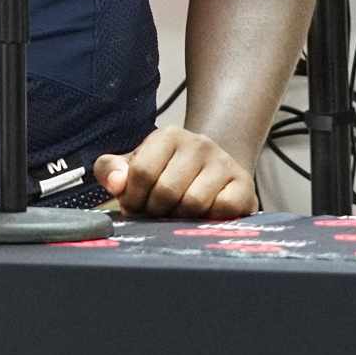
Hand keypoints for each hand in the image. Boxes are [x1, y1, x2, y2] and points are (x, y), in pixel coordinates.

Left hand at [95, 128, 255, 219]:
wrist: (212, 170)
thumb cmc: (166, 171)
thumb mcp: (134, 165)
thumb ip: (111, 171)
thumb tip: (117, 184)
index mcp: (168, 135)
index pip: (142, 172)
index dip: (133, 198)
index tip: (134, 206)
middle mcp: (199, 143)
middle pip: (166, 191)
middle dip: (155, 211)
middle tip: (157, 213)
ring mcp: (224, 163)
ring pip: (194, 203)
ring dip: (181, 218)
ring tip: (178, 214)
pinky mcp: (244, 185)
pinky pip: (222, 209)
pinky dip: (209, 219)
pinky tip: (203, 214)